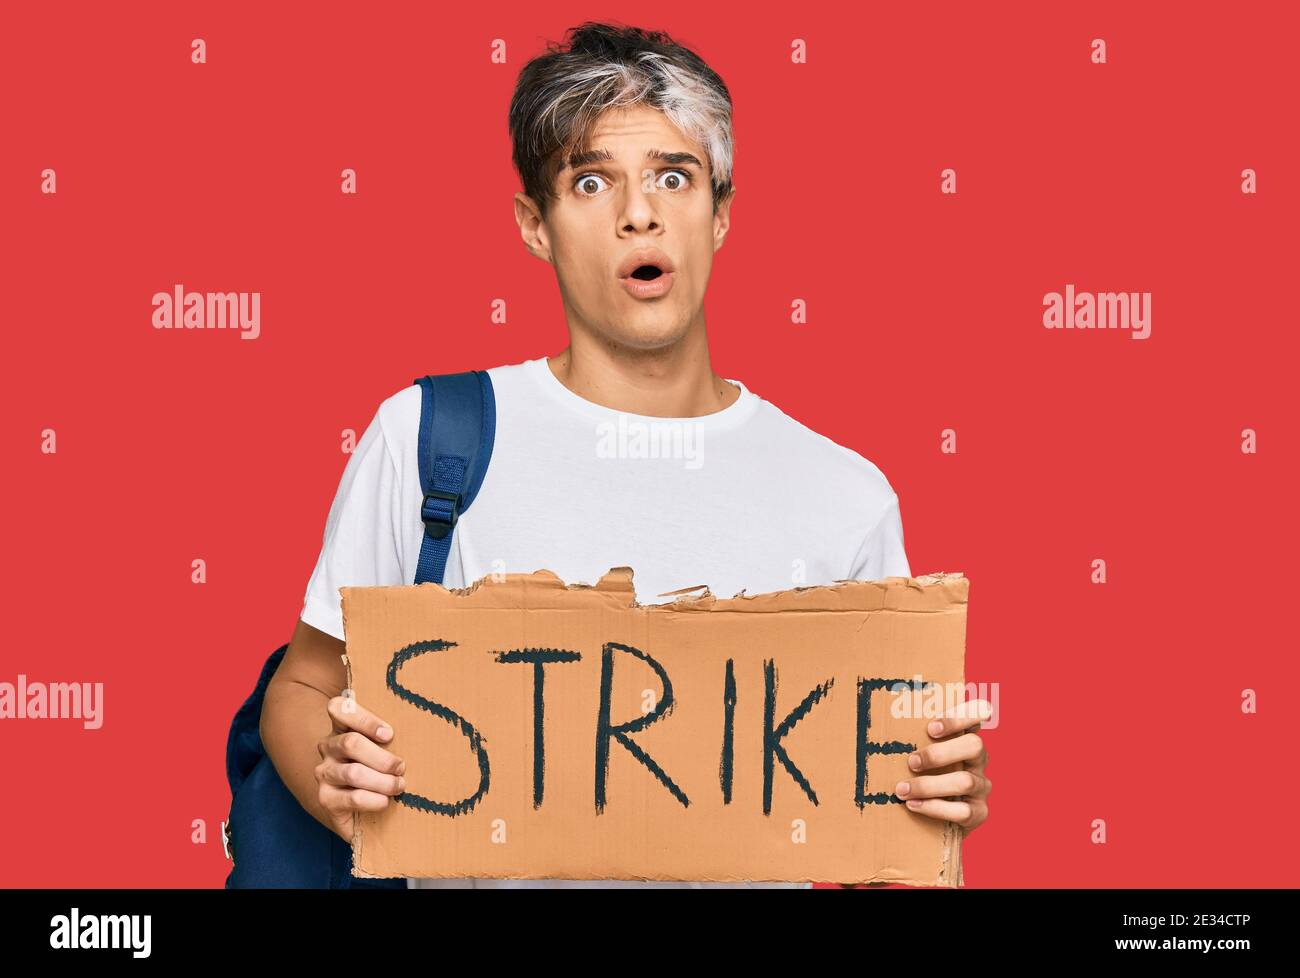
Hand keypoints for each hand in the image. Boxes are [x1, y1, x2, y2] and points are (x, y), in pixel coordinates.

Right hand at [315, 693, 406, 840]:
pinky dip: (375, 800)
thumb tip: (423, 731)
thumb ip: (391, 737)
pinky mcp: (326, 799)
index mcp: (342, 727)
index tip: (389, 734)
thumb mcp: (385, 748)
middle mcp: (328, 747)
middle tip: (401, 767)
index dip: (364, 719)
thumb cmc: (380, 770)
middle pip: (351, 743)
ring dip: (383, 781)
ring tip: (399, 786)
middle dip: (383, 758)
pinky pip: (354, 798)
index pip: (339, 708)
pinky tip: (385, 801)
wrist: (360, 812)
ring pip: (354, 773)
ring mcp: (324, 773)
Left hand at [894, 697, 991, 833]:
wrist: (930, 819)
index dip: (960, 716)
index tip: (931, 727)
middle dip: (939, 754)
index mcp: (965, 737)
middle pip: (974, 745)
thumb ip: (910, 739)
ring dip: (929, 785)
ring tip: (901, 789)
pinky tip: (913, 805)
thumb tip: (877, 722)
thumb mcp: (918, 754)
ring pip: (965, 781)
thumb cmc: (919, 775)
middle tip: (911, 762)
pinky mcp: (980, 812)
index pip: (976, 714)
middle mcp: (978, 759)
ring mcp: (982, 786)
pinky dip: (934, 808)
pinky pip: (963, 811)